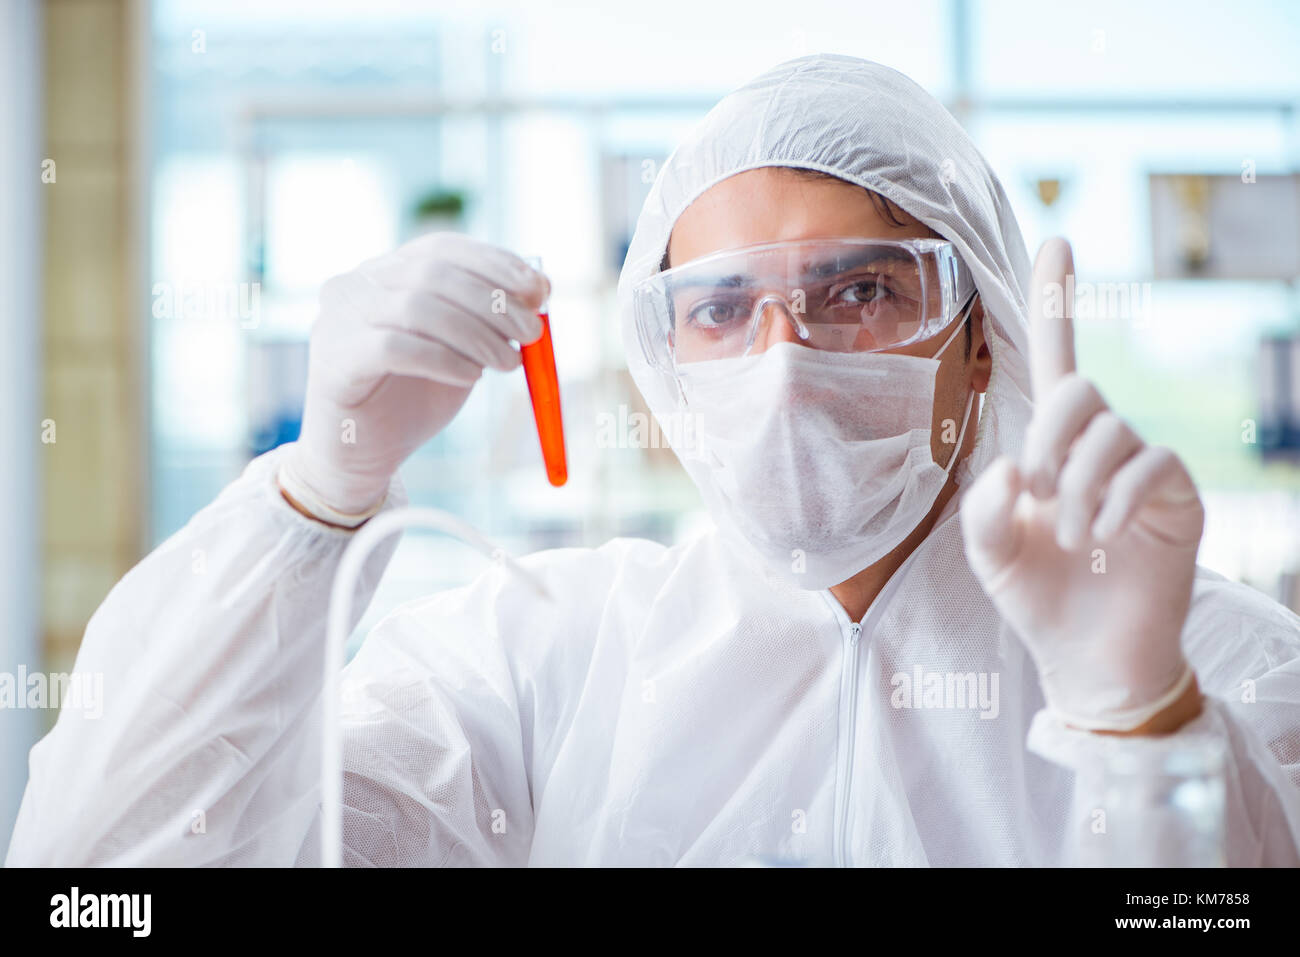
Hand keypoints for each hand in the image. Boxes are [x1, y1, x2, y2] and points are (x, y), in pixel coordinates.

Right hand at [281, 232, 546, 519]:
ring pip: (418, 306)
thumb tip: (539, 290)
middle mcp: (356, 285)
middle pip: (434, 273)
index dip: (495, 263)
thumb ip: (489, 321)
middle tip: (531, 333)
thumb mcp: (462, 352)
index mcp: (385, 272)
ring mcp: (339, 319)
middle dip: (493, 301)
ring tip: (507, 364)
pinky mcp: (336, 359)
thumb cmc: (412, 400)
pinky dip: (444, 359)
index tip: (539, 290)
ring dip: (476, 334)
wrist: (360, 458)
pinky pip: (396, 347)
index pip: (443, 248)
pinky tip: (470, 377)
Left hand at [960, 238, 1203, 731]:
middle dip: (1048, 435)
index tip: (1057, 241)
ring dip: (1077, 487)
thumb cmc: (1036, 596)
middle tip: (1035, 492)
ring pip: (1112, 431)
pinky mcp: (1177, 497)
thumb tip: (1014, 462)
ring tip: (1069, 538)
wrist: (1085, 655)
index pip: (1057, 359)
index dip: (1058, 301)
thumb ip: (981, 504)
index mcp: (1050, 445)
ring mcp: (1142, 467)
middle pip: (1079, 388)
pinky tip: (1100, 538)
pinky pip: (1152, 466)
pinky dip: (1114, 501)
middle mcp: (1099, 443)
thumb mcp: (987, 550)